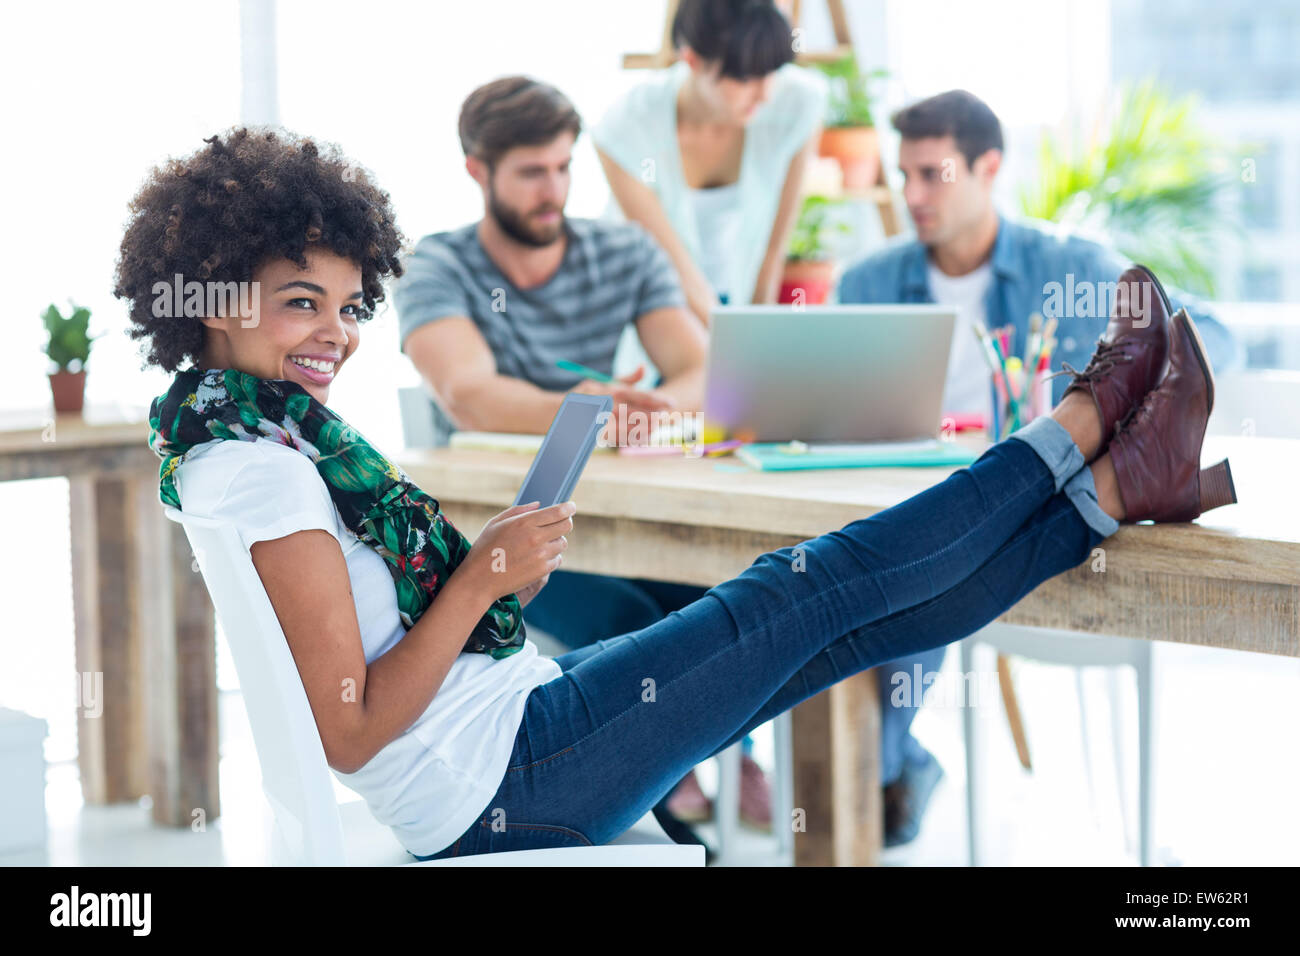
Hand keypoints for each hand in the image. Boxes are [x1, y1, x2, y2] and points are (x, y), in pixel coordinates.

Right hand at [460, 500, 574, 603]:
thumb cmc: (484, 549)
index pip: (558, 511)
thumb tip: (538, 504)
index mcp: (524, 522)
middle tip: (560, 523)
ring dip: (556, 541)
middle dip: (565, 522)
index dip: (568, 508)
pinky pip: (557, 559)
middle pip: (566, 526)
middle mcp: (535, 537)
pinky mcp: (542, 571)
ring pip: (563, 543)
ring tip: (541, 543)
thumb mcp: (495, 523)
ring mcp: (540, 555)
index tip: (571, 507)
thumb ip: (518, 510)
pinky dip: (552, 557)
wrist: (479, 580)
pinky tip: (538, 557)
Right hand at [572, 364, 676, 445]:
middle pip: (639, 412)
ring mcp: (602, 422)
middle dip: (656, 416)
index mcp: (611, 391)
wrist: (558, 414)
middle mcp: (608, 405)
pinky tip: (646, 436)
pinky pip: (622, 438)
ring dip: (648, 428)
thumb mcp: (602, 383)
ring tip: (660, 427)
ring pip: (632, 427)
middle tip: (669, 418)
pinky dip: (635, 438)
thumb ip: (626, 379)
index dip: (658, 400)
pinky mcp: (598, 435)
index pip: (639, 395)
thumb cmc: (584, 397)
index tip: (671, 404)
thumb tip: (643, 367)